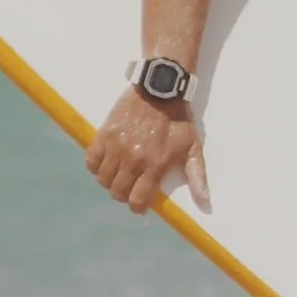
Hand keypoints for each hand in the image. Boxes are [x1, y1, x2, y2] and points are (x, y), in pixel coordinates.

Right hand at [84, 88, 210, 215]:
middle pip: (118, 192)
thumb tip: (205, 202)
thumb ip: (198, 176)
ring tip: (119, 175)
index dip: (138, 207)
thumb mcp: (193, 148)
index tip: (140, 203)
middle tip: (130, 187)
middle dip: (124, 194)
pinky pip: (91, 161)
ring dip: (110, 181)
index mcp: (155, 165)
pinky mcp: (104, 135)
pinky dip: (96, 166)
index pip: (137, 200)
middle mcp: (133, 160)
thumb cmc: (179, 120)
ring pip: (103, 179)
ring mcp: (116, 147)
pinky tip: (106, 162)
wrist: (160, 89)